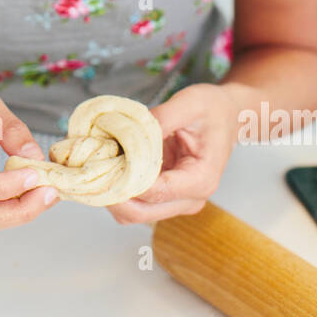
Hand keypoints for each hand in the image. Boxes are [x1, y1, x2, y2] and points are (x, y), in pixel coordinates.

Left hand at [107, 83, 240, 224]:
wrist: (225, 116)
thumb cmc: (211, 109)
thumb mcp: (190, 103)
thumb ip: (162, 118)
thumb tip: (132, 132)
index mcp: (201, 179)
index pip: (157, 192)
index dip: (127, 181)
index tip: (104, 161)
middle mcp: (190, 199)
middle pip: (141, 212)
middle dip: (112, 194)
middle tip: (91, 166)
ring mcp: (176, 202)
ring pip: (133, 213)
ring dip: (111, 194)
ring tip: (98, 164)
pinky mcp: (163, 198)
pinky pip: (133, 203)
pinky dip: (117, 190)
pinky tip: (107, 167)